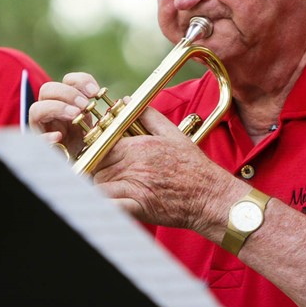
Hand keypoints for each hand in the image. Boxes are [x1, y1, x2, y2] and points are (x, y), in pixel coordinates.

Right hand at [28, 72, 102, 160]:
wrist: (81, 168)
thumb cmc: (90, 145)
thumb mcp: (101, 126)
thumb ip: (109, 113)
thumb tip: (126, 100)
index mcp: (67, 102)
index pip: (67, 80)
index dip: (80, 81)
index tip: (96, 91)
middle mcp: (51, 111)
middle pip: (48, 89)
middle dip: (67, 93)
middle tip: (84, 105)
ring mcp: (42, 127)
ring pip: (36, 108)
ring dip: (56, 108)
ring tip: (75, 115)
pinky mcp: (40, 146)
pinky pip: (36, 138)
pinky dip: (46, 136)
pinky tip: (58, 138)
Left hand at [90, 107, 233, 233]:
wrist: (209, 195)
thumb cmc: (192, 166)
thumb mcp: (172, 133)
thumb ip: (148, 115)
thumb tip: (127, 100)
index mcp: (137, 146)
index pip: (100, 146)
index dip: (97, 153)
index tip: (103, 160)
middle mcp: (132, 164)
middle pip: (96, 167)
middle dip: (97, 172)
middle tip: (107, 177)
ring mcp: (134, 185)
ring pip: (99, 186)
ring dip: (101, 189)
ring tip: (112, 191)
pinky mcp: (138, 207)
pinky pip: (110, 205)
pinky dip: (104, 206)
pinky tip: (105, 206)